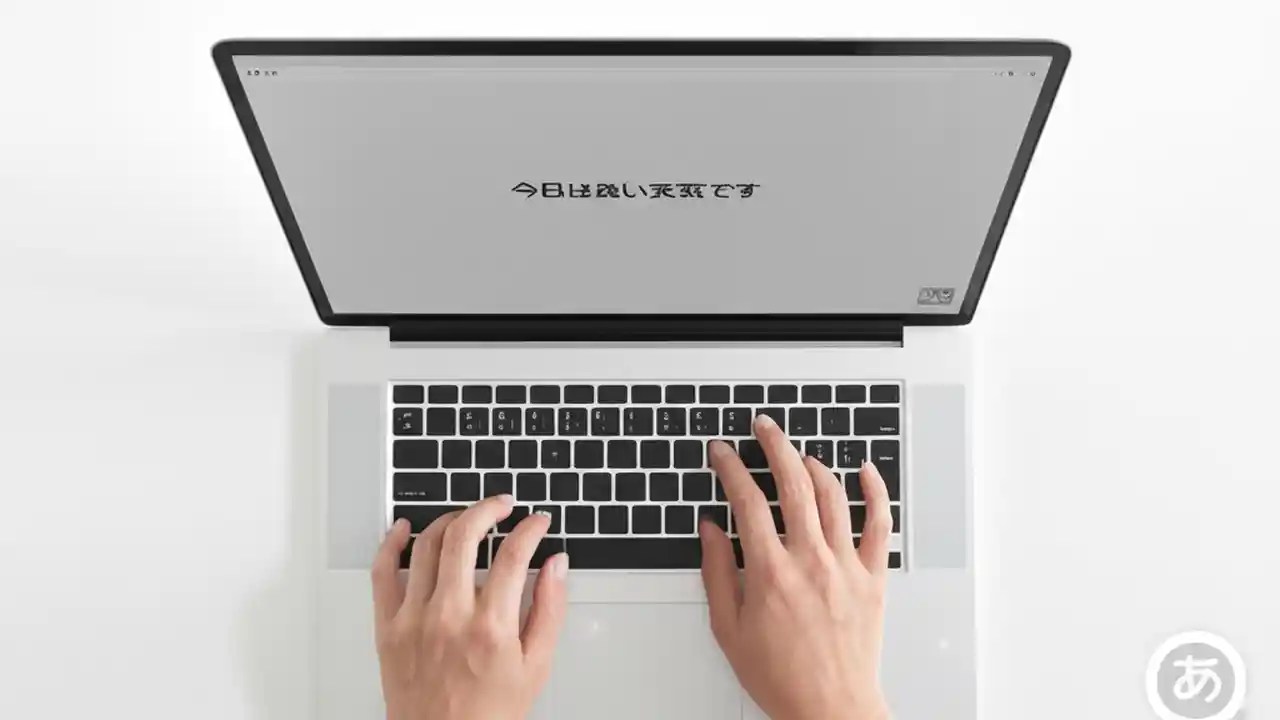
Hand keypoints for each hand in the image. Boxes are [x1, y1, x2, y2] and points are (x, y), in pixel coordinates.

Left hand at [371, 495, 567, 719]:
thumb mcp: (536, 667)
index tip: (537, 523)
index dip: (530, 529)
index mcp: (490, 627)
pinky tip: (405, 529)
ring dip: (451, 519)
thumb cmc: (487, 715)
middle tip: (503, 505)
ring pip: (427, 545)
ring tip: (467, 516)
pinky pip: (383, 572)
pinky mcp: (388, 627)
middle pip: (465, 536)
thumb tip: (556, 566)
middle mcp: (449, 616)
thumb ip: (549, 610)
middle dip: (490, 508)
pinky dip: (392, 543)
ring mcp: (414, 619)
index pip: (514, 555)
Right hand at [700, 415, 892, 719]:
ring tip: (798, 451)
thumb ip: (717, 572)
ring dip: (813, 463)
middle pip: (792, 483)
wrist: (830, 709)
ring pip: (833, 495)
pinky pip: (879, 523)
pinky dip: (874, 491)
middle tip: (763, 427)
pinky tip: (864, 470)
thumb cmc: (780, 677)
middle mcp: (810, 561)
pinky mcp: (872, 577)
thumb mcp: (728, 628)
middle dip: (774, 445)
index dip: (730, 467)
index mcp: (770, 573)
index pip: (746, 500)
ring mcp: (845, 566)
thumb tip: (710, 530)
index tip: (721, 452)